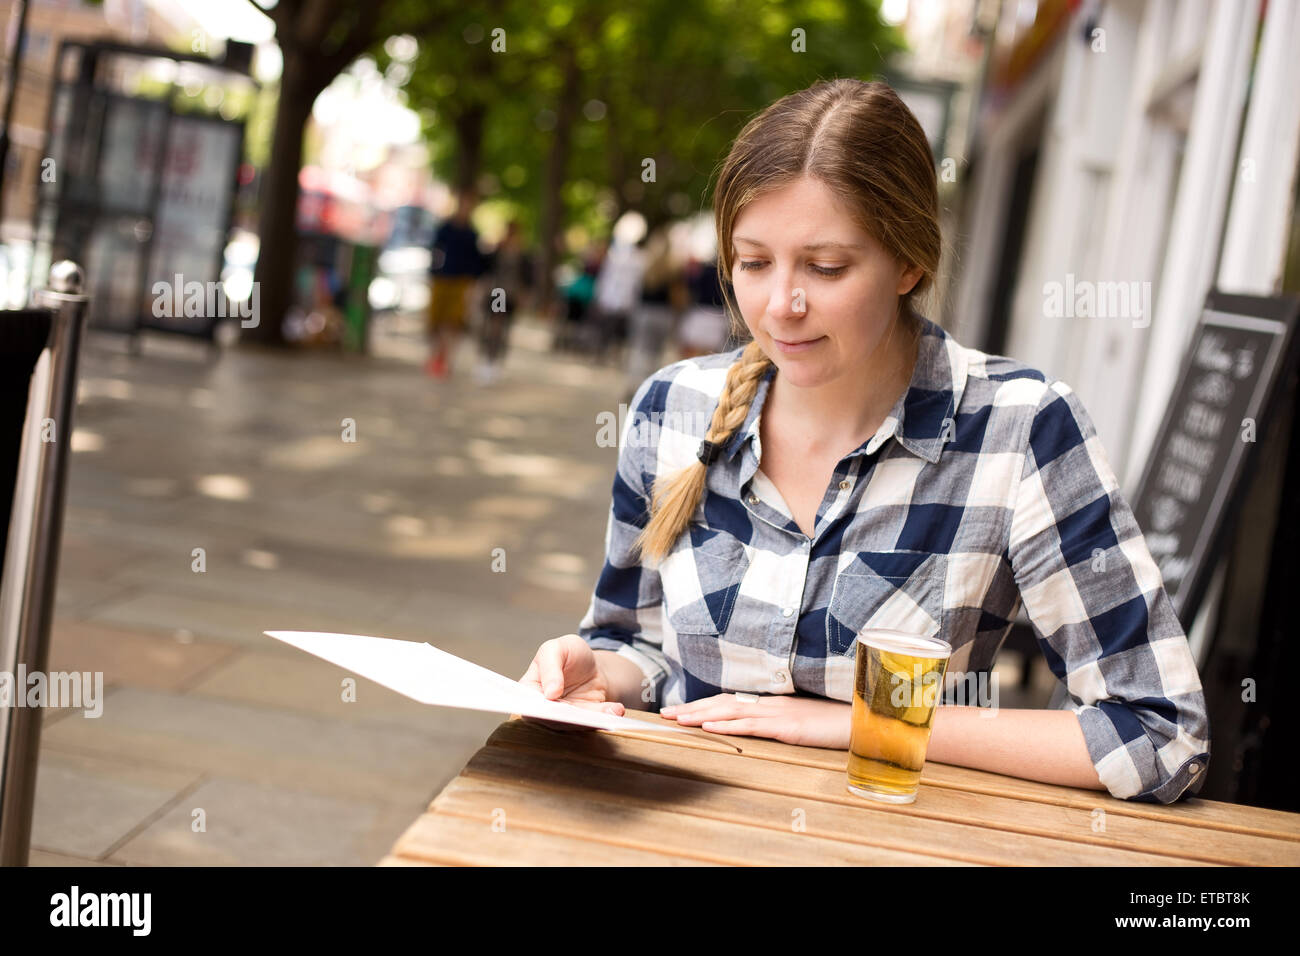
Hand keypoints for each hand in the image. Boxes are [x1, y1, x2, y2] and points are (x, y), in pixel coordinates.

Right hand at [517, 634, 625, 732]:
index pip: (528, 706)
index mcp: (530, 690)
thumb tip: (550, 693)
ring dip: (593, 719)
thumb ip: (550, 666)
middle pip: (552, 720)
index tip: (552, 703)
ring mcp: (565, 717)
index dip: (537, 709)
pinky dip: (605, 717)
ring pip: (575, 724)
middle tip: (582, 713)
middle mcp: (545, 709)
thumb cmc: (567, 653)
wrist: (590, 664)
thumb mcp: (556, 648)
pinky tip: (616, 709)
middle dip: (568, 718)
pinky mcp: (584, 721)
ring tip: (610, 710)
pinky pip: (593, 723)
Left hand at [660, 693, 851, 748]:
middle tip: (664, 714)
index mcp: (772, 703)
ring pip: (731, 712)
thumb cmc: (836, 724)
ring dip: (701, 715)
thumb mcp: (802, 723)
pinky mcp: (788, 727)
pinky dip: (728, 726)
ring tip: (677, 719)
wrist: (865, 721)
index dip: (703, 705)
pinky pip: (752, 726)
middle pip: (723, 704)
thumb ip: (779, 723)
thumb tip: (758, 728)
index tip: (679, 711)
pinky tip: (709, 728)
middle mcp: (771, 704)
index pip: (730, 702)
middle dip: (692, 709)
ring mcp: (779, 714)